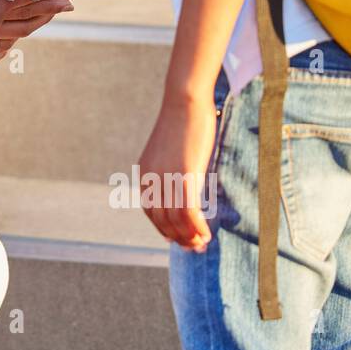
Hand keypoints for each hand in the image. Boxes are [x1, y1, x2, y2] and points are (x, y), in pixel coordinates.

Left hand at [135, 96, 216, 251]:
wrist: (184, 103)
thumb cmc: (182, 123)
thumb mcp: (171, 151)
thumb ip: (172, 170)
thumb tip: (185, 184)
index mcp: (144, 175)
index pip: (151, 212)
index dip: (165, 229)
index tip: (179, 238)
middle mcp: (150, 181)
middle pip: (162, 221)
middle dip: (179, 238)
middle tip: (194, 247)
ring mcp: (166, 180)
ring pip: (176, 221)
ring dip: (189, 237)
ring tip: (202, 244)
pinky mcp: (183, 178)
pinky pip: (189, 213)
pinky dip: (197, 227)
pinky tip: (206, 233)